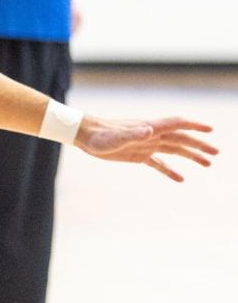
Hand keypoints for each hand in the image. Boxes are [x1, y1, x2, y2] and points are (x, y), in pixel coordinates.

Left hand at [75, 116, 217, 181]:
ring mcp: (145, 145)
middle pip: (180, 138)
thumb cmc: (98, 135)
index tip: (210, 129)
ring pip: (173, 150)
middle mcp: (150, 135)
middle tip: (216, 153)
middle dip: (198, 145)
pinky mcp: (137, 155)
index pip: (177, 124)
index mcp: (149, 128)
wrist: (84, 136)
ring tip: (208, 164)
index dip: (194, 125)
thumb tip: (149, 130)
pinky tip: (181, 179)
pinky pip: (158, 163)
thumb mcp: (115, 137)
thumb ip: (132, 133)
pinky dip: (170, 170)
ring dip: (190, 156)